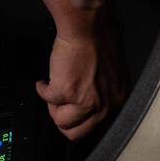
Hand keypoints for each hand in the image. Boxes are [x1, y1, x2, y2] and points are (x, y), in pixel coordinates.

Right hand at [36, 11, 126, 139]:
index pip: (99, 128)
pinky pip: (47, 99)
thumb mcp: (111, 73)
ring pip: (62, 122)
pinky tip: (44, 82)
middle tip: (60, 105)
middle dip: (64, 118)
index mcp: (117, 101)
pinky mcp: (65, 92)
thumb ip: (103, 93)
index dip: (81, 122)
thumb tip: (88, 105)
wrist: (88, 27)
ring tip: (53, 93)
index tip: (73, 115)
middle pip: (78, 133)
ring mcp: (85, 102)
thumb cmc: (100, 40)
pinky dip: (42, 89)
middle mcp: (104, 106)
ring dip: (53, 107)